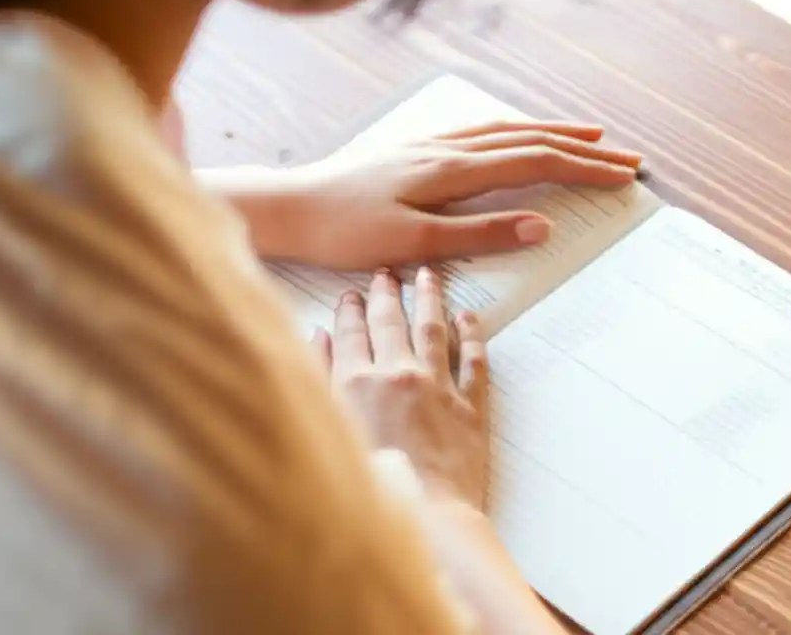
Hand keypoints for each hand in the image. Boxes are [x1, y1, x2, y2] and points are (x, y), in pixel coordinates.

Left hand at [240, 121, 641, 269]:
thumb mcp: (414, 243)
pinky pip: (484, 131)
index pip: (536, 164)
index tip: (624, 177)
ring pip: (509, 130)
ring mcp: (433, 144)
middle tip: (628, 159)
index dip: (584, 169)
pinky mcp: (418, 149)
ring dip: (555, 133)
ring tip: (591, 137)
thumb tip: (543, 226)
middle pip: (532, 140)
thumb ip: (480, 233)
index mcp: (453, 170)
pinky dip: (518, 130)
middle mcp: (448, 148)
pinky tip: (520, 134)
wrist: (291, 206)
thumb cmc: (344, 231)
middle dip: (584, 150)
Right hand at [314, 268, 567, 634]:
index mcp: (356, 384)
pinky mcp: (471, 407)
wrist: (423, 518)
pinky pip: (474, 361)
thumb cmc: (368, 487)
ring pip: (433, 330)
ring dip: (429, 299)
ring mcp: (437, 388)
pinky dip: (473, 336)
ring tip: (429, 276)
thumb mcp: (328, 431)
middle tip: (387, 273)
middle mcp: (397, 376)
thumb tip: (316, 339)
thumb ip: (321, 381)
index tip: (353, 293)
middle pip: (391, 323)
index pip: (352, 334)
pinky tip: (470, 317)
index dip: (351, 310)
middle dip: (387, 294)